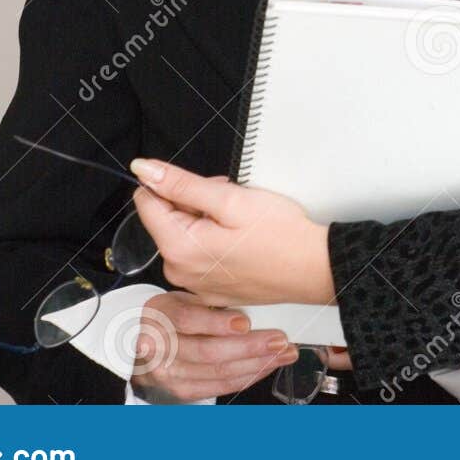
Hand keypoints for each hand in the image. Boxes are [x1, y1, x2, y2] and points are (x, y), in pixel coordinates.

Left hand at [129, 157, 334, 308]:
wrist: (315, 269)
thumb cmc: (282, 236)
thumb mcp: (230, 199)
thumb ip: (182, 183)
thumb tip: (144, 170)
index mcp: (178, 247)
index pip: (146, 200)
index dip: (174, 184)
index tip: (205, 187)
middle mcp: (179, 272)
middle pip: (168, 219)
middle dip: (195, 203)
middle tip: (233, 204)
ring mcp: (196, 285)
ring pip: (186, 235)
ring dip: (208, 222)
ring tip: (242, 223)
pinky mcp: (212, 290)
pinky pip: (201, 256)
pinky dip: (217, 243)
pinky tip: (243, 242)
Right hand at [129, 291, 296, 402]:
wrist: (148, 343)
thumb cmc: (176, 314)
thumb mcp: (186, 296)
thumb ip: (211, 299)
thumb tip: (254, 297)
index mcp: (161, 315)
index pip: (187, 320)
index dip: (216, 323)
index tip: (245, 322)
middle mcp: (160, 349)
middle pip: (207, 351)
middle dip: (249, 347)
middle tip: (279, 339)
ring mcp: (169, 375)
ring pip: (218, 372)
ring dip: (256, 364)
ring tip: (284, 353)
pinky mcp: (184, 391)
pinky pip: (221, 386)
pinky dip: (248, 376)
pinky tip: (268, 365)